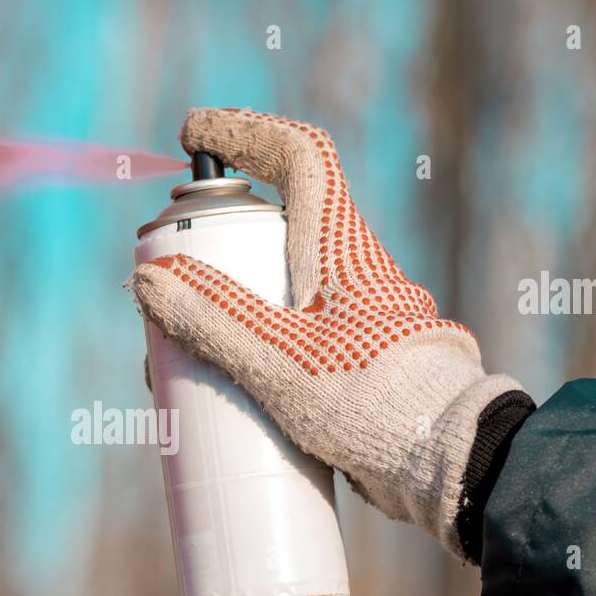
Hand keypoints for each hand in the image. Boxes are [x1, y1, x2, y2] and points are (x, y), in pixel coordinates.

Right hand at [128, 108, 528, 559]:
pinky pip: (291, 335)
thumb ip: (213, 319)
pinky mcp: (358, 359)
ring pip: (277, 290)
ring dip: (222, 311)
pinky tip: (220, 397)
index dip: (245, 131)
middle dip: (208, 253)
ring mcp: (357, 315)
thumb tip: (146, 279)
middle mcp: (353, 269)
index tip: (194, 135)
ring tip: (176, 363)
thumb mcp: (279, 363)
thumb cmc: (374, 404)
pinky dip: (248, 350)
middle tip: (164, 288)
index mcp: (340, 246)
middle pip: (270, 232)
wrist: (449, 463)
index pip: (297, 156)